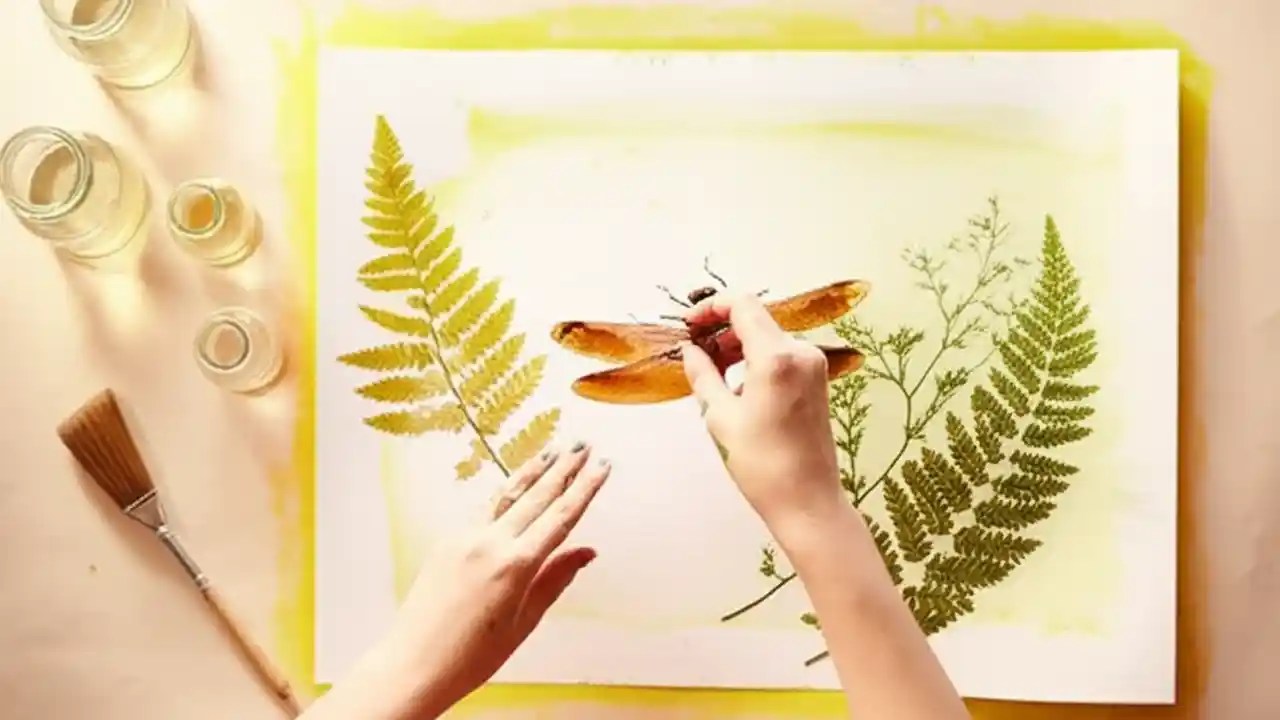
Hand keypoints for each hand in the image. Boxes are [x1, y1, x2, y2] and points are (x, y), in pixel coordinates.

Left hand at [332, 442, 609, 718]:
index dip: (585, 489)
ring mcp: (465, 538)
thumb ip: (556, 579)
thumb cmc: (472, 656)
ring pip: (507, 494)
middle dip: (563, 468)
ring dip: (532, 470)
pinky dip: (505, 493)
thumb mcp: (525, 621)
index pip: (560, 517)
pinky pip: (484, 511)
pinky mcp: (447, 542)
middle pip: (536, 496)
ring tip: (552, 450)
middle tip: (582, 444)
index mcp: (515, 565)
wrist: (414, 663)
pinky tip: (516, 483)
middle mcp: (490, 543)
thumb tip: (586, 551)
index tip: (601, 466)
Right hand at [680, 292, 844, 538]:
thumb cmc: (763, 465)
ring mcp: (814, 366)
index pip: (743, 305)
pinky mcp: (817, 380)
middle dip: (722, 328)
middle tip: (695, 351)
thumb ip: (703, 374)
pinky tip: (736, 384)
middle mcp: (801, 353)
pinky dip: (756, 359)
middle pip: (756, 319)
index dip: (711, 307)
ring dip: (738, 345)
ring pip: (768, 337)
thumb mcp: (719, 417)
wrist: (807, 500)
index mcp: (777, 358)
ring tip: (712, 371)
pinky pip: (781, 355)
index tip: (690, 323)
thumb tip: (692, 351)